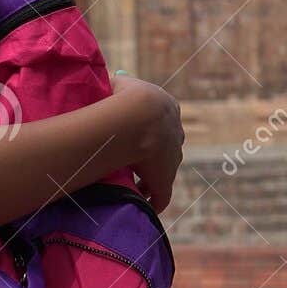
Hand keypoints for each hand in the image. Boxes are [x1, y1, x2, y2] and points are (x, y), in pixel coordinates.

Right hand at [111, 74, 183, 211]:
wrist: (138, 116)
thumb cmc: (125, 97)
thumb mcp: (120, 83)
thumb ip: (117, 84)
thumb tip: (111, 81)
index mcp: (168, 108)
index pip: (161, 120)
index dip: (147, 128)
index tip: (133, 134)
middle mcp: (176, 134)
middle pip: (166, 146)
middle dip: (152, 154)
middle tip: (133, 161)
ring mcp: (172, 158)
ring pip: (162, 171)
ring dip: (149, 179)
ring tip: (134, 188)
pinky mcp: (164, 179)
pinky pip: (161, 195)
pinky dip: (154, 201)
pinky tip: (145, 206)